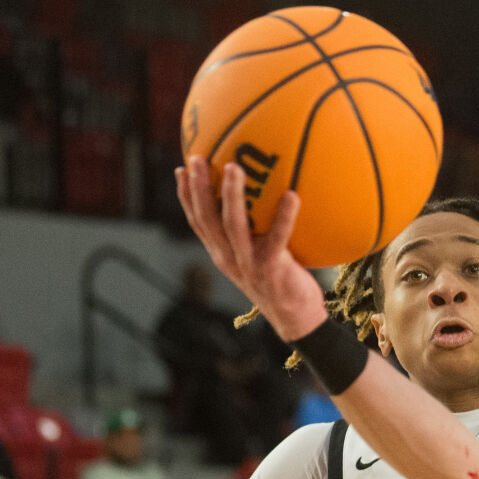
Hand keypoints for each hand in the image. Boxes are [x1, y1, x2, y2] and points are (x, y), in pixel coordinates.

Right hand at [174, 157, 327, 342]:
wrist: (297, 320)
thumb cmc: (282, 284)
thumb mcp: (260, 257)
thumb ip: (254, 234)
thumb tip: (265, 199)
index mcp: (222, 254)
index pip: (198, 222)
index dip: (186, 196)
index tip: (182, 169)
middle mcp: (229, 258)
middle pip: (207, 219)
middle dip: (199, 187)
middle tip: (198, 158)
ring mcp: (249, 264)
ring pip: (233, 225)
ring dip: (232, 195)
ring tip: (235, 167)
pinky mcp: (273, 269)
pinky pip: (278, 237)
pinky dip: (284, 216)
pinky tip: (292, 195)